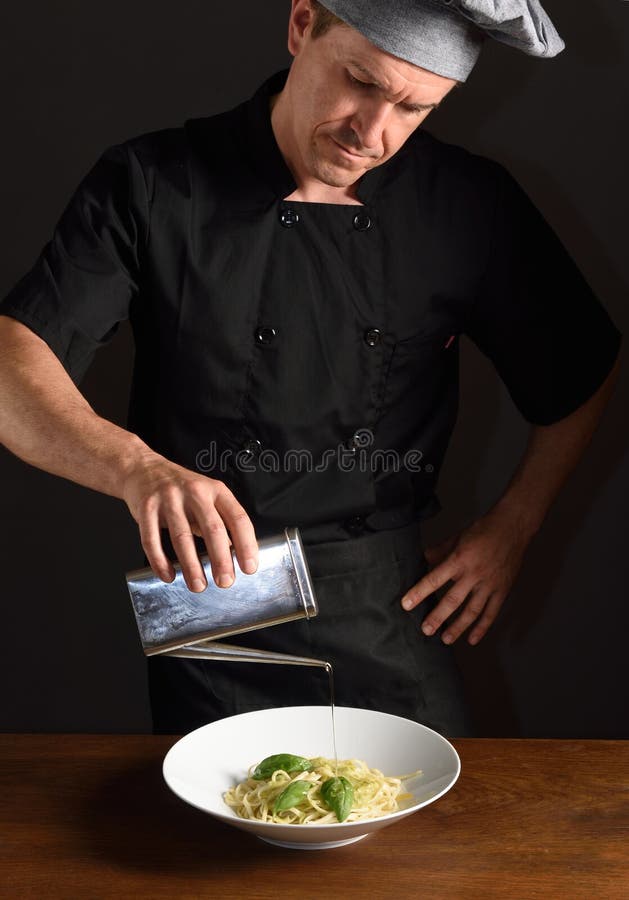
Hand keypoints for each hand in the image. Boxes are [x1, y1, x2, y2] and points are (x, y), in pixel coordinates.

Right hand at [122, 452, 257, 591]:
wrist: (143, 469)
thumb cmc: (181, 488)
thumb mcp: (207, 497)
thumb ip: (221, 522)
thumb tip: (237, 552)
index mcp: (216, 490)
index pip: (238, 518)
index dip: (246, 544)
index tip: (249, 568)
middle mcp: (194, 492)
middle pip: (212, 529)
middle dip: (221, 559)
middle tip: (225, 582)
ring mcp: (168, 499)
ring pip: (182, 537)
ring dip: (191, 566)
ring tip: (198, 585)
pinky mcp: (146, 508)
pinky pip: (152, 540)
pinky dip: (160, 562)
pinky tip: (168, 575)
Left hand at [400, 510, 530, 644]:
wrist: (512, 528)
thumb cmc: (482, 531)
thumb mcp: (456, 537)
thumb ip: (439, 551)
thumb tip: (423, 559)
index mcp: (459, 559)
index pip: (435, 579)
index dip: (419, 592)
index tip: (406, 604)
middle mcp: (474, 574)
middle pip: (453, 600)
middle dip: (438, 616)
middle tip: (426, 630)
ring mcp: (489, 584)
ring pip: (472, 610)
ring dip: (458, 627)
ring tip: (445, 639)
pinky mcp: (502, 590)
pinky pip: (492, 612)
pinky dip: (482, 628)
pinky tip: (472, 639)